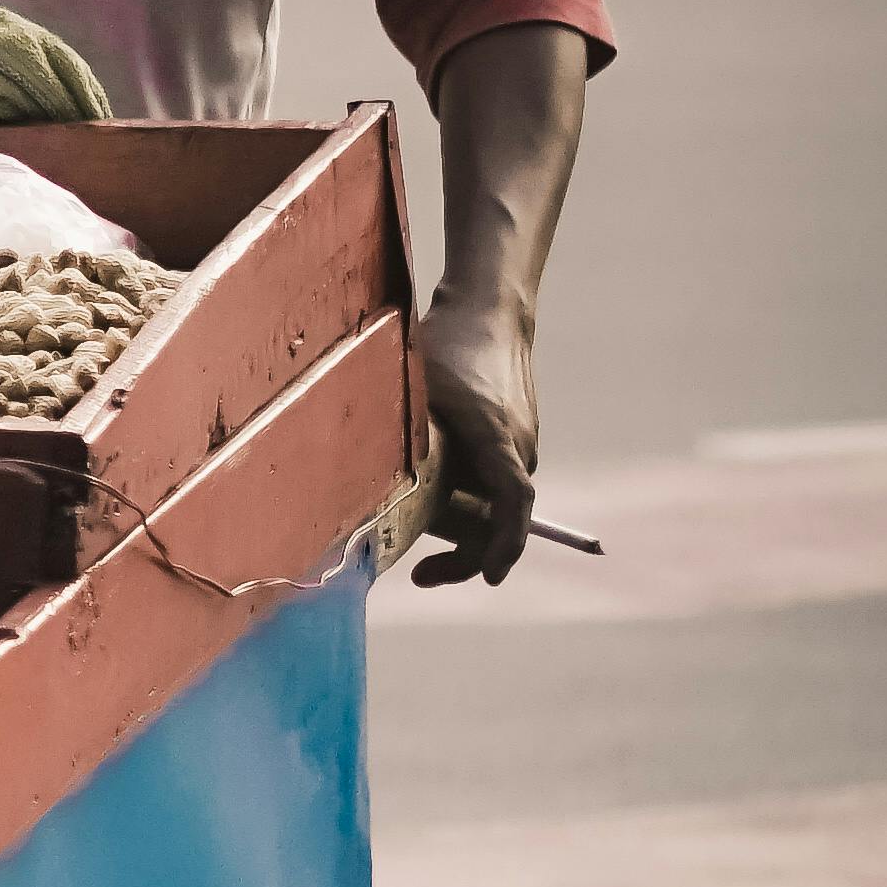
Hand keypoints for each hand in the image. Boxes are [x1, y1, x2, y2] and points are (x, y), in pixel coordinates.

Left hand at [412, 284, 540, 583]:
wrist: (491, 310)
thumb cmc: (449, 346)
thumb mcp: (416, 388)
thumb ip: (403, 439)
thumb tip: (364, 487)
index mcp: (496, 436)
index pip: (512, 502)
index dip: (503, 544)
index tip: (491, 577)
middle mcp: (519, 446)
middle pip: (497, 518)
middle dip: (462, 551)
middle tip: (421, 575)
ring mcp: (521, 444)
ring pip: (492, 501)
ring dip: (458, 518)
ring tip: (412, 516)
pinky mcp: (516, 439)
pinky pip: (493, 483)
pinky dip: (465, 495)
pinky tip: (430, 482)